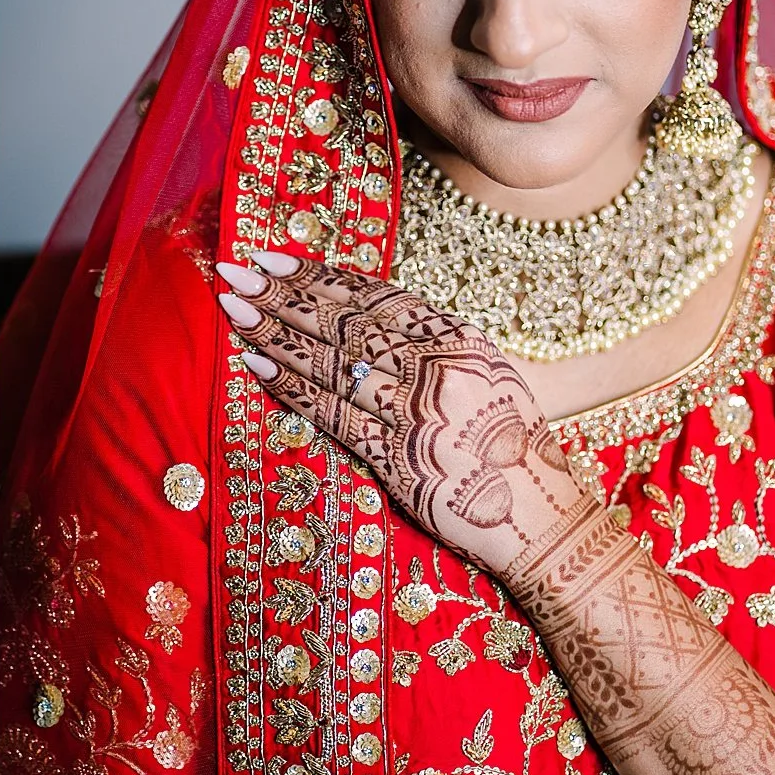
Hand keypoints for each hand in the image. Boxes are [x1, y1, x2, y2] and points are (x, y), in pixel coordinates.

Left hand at [214, 251, 588, 576]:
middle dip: (284, 294)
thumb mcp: (489, 378)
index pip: (379, 298)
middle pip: (347, 323)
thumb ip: (439, 349)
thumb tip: (376, 324)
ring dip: (276, 334)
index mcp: (462, 343)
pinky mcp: (397, 458)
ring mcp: (416, 414)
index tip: (277, 260)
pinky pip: (333, 415)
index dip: (322, 276)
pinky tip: (258, 366)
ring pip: (332, 364)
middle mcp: (439, 370)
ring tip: (235, 309)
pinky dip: (292, 389)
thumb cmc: (513, 446)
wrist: (539, 515)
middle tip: (236, 271)